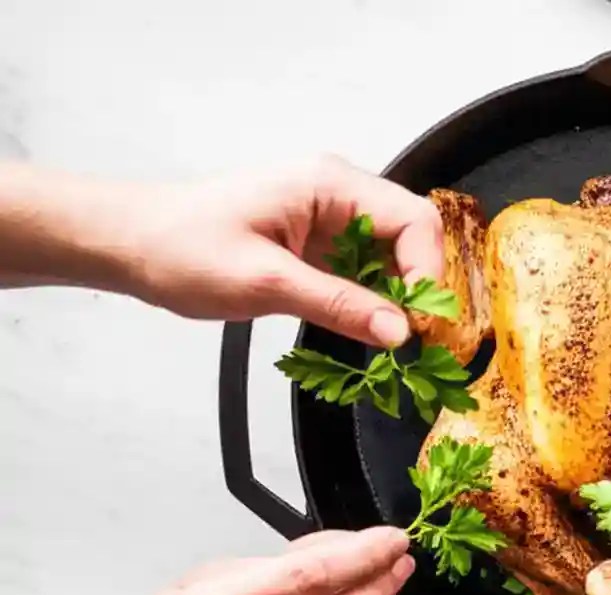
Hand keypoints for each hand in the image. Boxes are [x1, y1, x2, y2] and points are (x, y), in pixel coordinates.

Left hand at [112, 155, 443, 347]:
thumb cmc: (182, 247)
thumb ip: (339, 306)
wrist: (130, 243)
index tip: (419, 322)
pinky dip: (372, 302)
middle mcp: (338, 194)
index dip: (427, 272)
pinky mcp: (319, 245)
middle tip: (412, 338)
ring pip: (393, 257)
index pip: (413, 221)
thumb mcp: (265, 283)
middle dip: (419, 288)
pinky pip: (365, 271)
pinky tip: (364, 330)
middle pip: (412, 236)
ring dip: (397, 298)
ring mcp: (330, 219)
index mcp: (330, 184)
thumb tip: (399, 331)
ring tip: (389, 341)